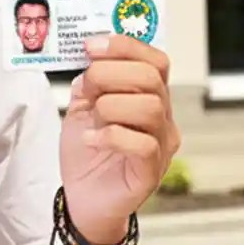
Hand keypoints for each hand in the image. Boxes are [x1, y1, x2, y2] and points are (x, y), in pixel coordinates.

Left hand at [59, 34, 181, 244]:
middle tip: (87, 87)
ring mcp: (161, 144)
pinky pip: (143, 144)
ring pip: (150, 107)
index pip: (155, 60)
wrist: (83, 198)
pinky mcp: (151, 170)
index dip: (125, 46)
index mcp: (148, 96)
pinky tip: (92, 140)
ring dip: (110, 105)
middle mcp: (161, 117)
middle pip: (151, 78)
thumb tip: (90, 59)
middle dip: (110, 74)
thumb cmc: (87, 151)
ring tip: (91, 119)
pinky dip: (110, 136)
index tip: (91, 46)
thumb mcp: (81, 108)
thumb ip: (88, 83)